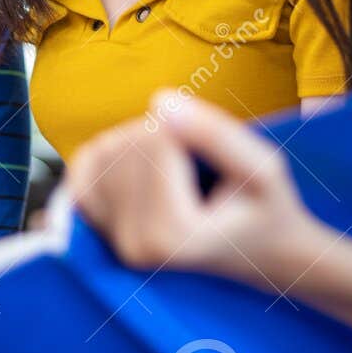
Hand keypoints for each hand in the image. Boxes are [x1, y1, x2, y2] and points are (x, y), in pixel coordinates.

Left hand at [67, 93, 327, 292]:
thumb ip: (215, 133)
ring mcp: (108, 240)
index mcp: (170, 237)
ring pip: (107, 147)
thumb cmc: (266, 208)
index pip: (159, 140)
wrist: (262, 252)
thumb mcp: (263, 167)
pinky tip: (146, 168)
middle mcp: (131, 246)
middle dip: (168, 136)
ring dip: (144, 142)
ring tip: (182, 174)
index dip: (197, 129)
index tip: (225, 164)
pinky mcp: (96, 227)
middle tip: (204, 170)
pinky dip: (112, 152)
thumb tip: (158, 100)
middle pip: (129, 142)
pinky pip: (85, 164)